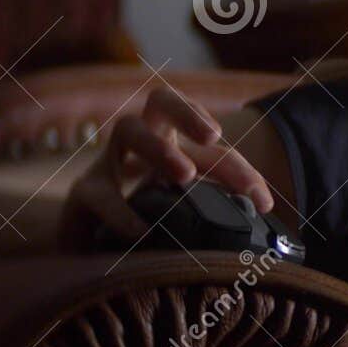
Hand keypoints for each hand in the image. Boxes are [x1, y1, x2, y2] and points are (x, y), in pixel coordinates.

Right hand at [56, 87, 273, 250]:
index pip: (211, 144)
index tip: (263, 203)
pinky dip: (121, 212)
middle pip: (161, 100)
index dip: (241, 168)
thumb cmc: (150, 221)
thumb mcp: (188, 212)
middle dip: (188, 113)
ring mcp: (109, 162)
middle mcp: (143, 143)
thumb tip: (264, 225)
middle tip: (212, 138)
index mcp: (175, 145)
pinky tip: (142, 231)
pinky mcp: (84, 192)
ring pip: (128, 129)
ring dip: (158, 148)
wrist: (91, 246)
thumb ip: (217, 210)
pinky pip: (100, 193)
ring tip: (183, 175)